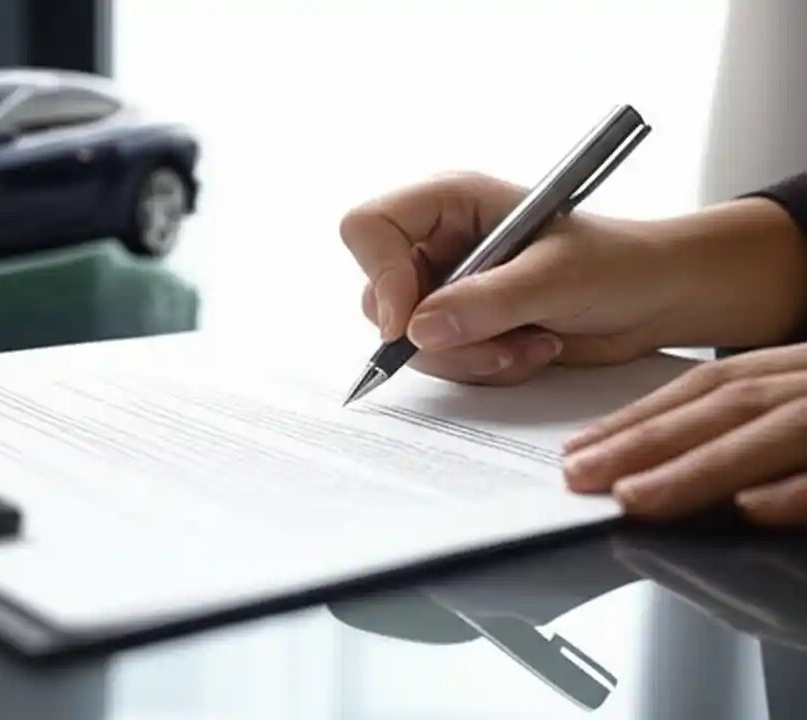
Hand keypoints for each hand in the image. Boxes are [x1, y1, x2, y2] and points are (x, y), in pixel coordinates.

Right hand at [339, 172, 806, 384]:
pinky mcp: (461, 327)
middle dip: (441, 335)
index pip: (369, 229)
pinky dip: (484, 369)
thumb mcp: (557, 278)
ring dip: (470, 358)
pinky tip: (531, 350)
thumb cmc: (620, 264)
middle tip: (497, 344)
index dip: (379, 276)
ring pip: (410, 340)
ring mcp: (446, 288)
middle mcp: (438, 243)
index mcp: (451, 202)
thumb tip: (416, 331)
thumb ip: (486, 302)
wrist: (658, 301)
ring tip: (529, 345)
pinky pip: (441, 363)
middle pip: (380, 296)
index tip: (408, 324)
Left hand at [563, 342, 806, 525]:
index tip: (580, 446)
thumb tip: (675, 458)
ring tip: (630, 497)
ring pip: (775, 431)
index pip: (711, 387)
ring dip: (696, 468)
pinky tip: (749, 508)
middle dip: (645, 442)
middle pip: (726, 406)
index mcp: (804, 370)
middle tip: (578, 476)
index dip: (642, 415)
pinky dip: (793, 491)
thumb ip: (759, 423)